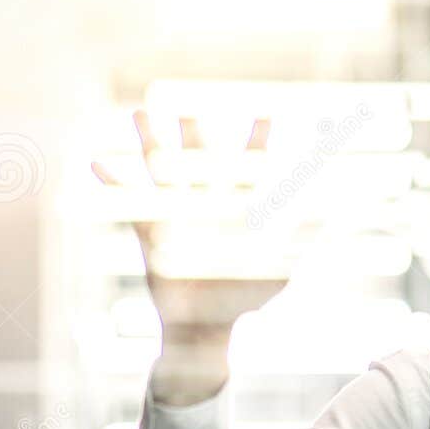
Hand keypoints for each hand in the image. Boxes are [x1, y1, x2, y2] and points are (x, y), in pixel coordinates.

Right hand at [93, 109, 288, 402]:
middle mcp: (206, 202)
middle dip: (195, 130)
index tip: (268, 111)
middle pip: (200, 157)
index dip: (259, 139)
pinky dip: (114, 185)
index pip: (250, 165)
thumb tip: (331, 214)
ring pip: (163, 170)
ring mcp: (176, 215)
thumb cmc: (243, 298)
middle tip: (190, 100)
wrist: (206, 328)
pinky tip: (99, 164)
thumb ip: (301, 239)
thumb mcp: (278, 270)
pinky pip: (130, 206)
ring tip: (141, 112)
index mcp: (238, 207)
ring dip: (151, 142)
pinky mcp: (152, 235)